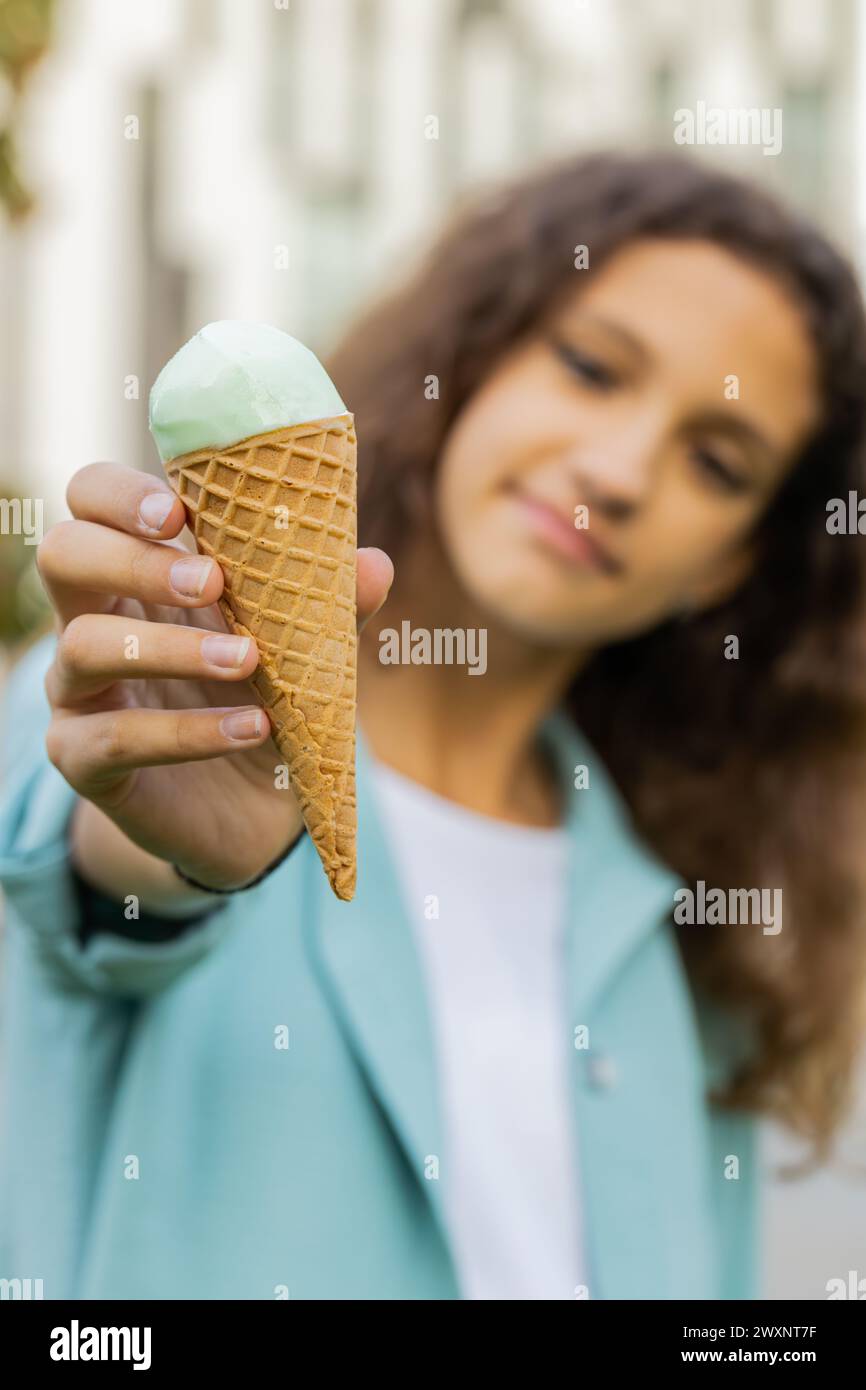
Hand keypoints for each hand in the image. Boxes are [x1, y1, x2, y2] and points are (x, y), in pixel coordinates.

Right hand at [39, 462, 392, 893]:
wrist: (252, 808)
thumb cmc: (262, 697)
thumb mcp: (300, 647)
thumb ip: (328, 606)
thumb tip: (373, 564)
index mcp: (135, 571)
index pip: (90, 501)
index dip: (120, 495)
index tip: (180, 513)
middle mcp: (90, 619)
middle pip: (64, 556)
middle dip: (135, 559)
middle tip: (212, 582)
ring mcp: (79, 691)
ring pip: (85, 646)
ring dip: (170, 646)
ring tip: (248, 661)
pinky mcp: (83, 759)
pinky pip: (115, 738)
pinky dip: (187, 732)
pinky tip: (251, 727)